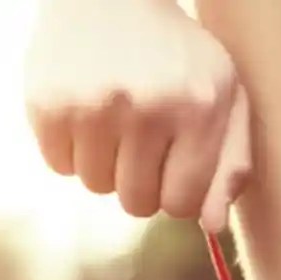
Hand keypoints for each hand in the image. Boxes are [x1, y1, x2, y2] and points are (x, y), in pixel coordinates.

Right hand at [24, 0, 250, 231]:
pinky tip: (84, 109)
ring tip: (112, 116)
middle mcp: (148, 108)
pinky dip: (71, 148)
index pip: (181, 204)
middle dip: (139, 180)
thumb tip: (213, 226)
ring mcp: (94, 107)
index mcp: (200, 108)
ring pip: (96, 187)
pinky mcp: (49, 106)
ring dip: (104, 163)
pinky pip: (61, 167)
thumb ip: (230, 163)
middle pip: (137, 203)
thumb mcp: (222, 95)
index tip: (170, 163)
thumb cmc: (174, 54)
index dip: (173, 190)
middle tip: (139, 136)